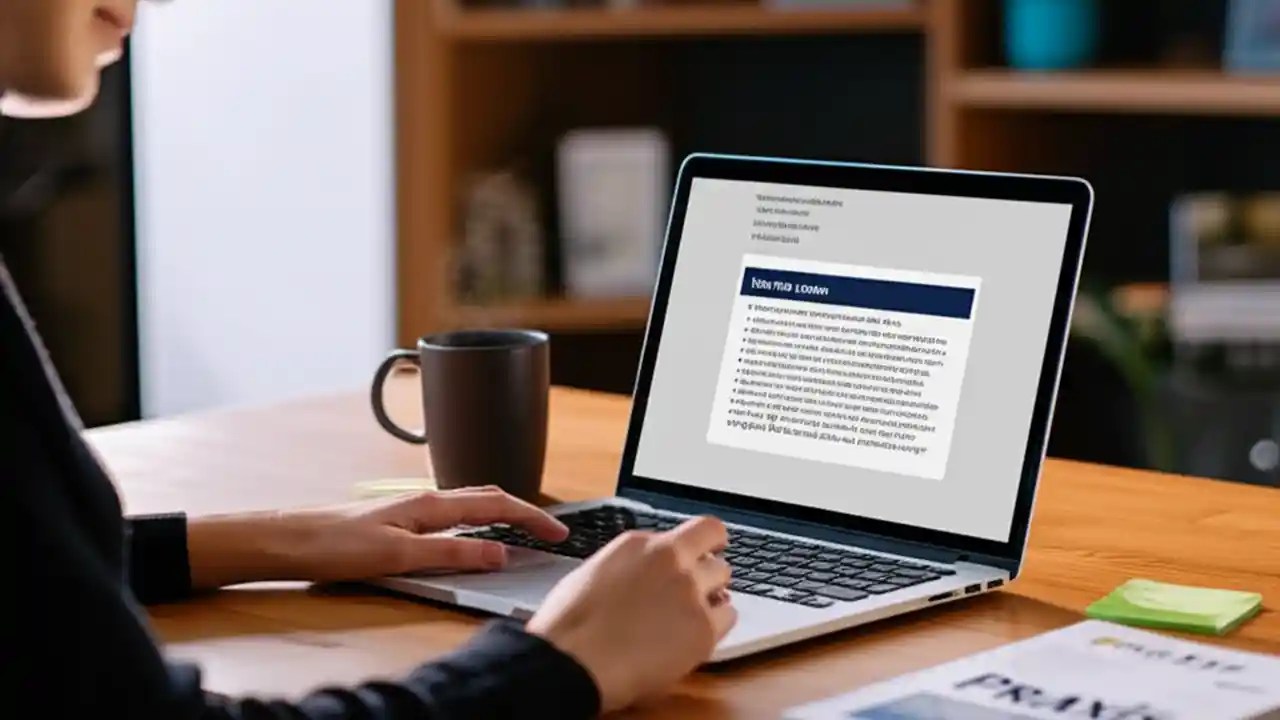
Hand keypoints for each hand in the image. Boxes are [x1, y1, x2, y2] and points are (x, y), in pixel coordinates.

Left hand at [186, 486, 568, 589]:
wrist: (287, 540)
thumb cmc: (334, 545)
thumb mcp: (399, 556)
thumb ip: (452, 554)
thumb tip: (498, 554)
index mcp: (432, 505)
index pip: (498, 506)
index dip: (533, 518)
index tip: (559, 533)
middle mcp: (426, 500)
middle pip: (490, 497)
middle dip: (525, 511)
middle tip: (551, 532)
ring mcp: (413, 508)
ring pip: (472, 504)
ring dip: (503, 515)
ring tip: (524, 530)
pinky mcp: (400, 520)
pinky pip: (454, 515)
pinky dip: (478, 522)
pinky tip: (473, 536)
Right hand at [526, 516, 736, 712]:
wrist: (573, 662)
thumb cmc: (568, 627)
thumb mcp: (592, 575)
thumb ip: (628, 567)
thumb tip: (641, 576)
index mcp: (639, 544)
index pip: (693, 530)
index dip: (701, 544)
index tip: (702, 553)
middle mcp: (670, 560)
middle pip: (714, 550)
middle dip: (709, 567)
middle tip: (701, 586)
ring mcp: (690, 592)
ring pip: (724, 580)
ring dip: (712, 594)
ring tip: (692, 615)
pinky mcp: (703, 628)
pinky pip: (728, 617)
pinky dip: (716, 625)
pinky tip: (695, 636)